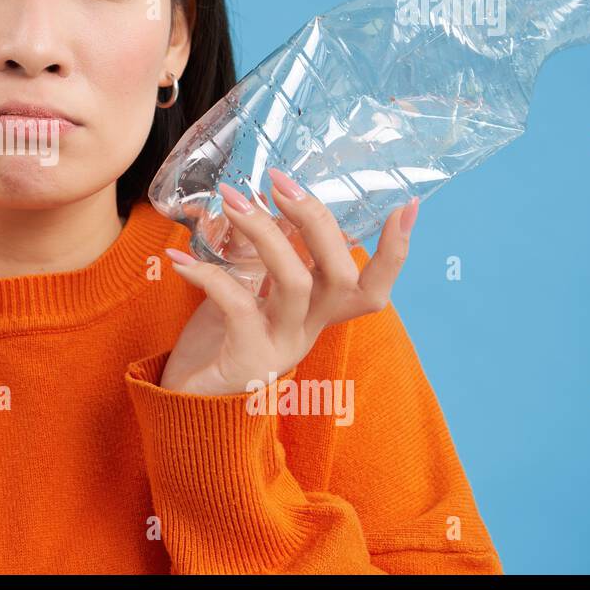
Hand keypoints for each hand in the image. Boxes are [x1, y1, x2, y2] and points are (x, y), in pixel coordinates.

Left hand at [161, 168, 418, 396]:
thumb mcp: (244, 290)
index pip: (372, 286)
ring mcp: (281, 347)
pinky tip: (180, 260)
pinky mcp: (247, 360)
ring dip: (266, 234)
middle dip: (317, 220)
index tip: (409, 206)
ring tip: (233, 201)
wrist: (184, 407)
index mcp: (316, 314)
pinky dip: (209, 275)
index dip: (395, 252)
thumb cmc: (216, 344)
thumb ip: (258, 256)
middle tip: (280, 181)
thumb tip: (259, 202)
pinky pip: (238, 306)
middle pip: (340, 275)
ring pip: (296, 283)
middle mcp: (308, 331)